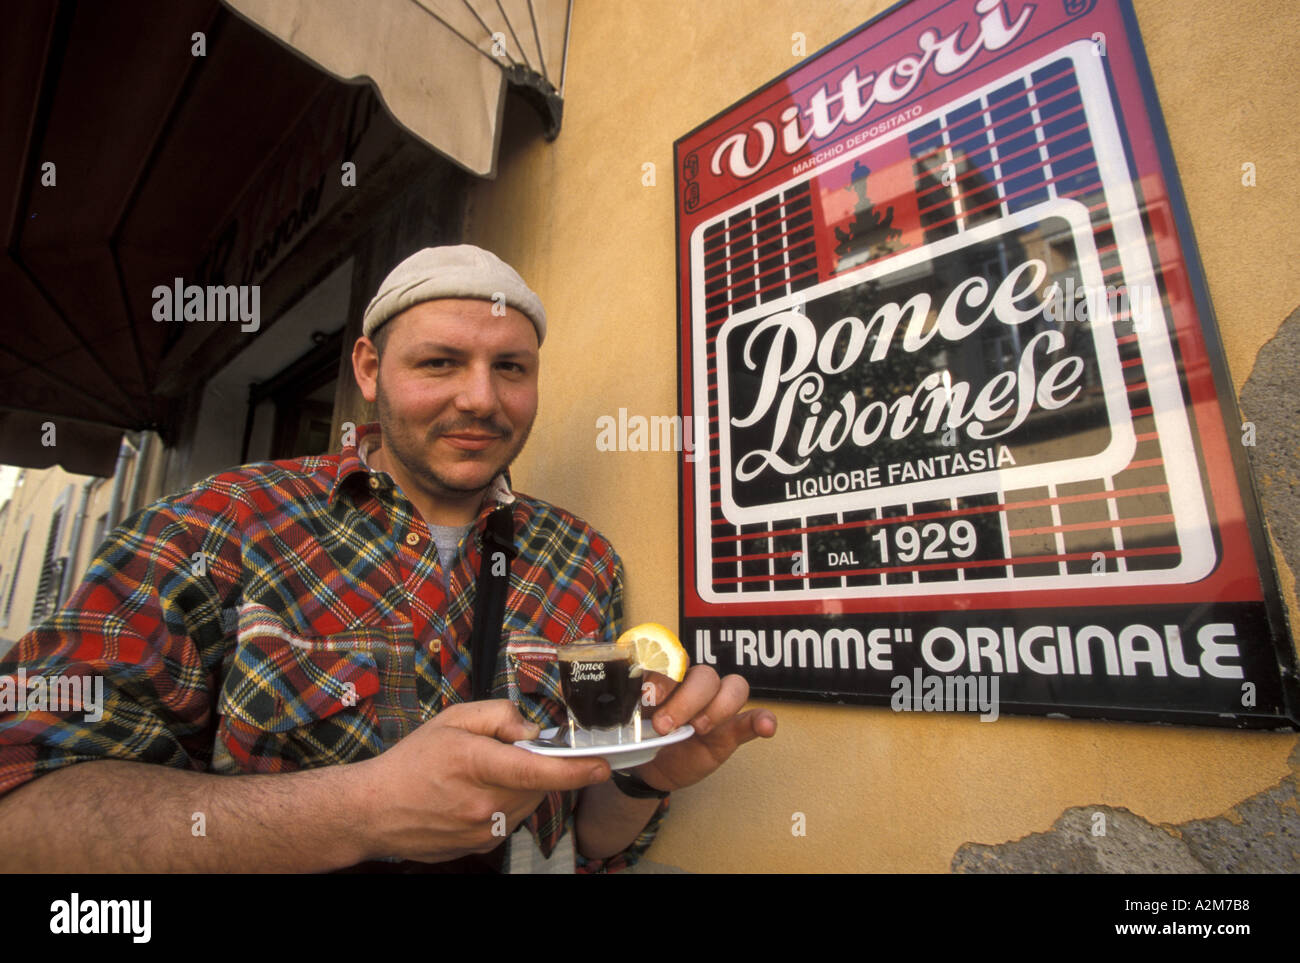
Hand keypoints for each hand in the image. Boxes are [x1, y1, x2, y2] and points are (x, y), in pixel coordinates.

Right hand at [353, 700, 609, 862]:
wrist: (373, 810)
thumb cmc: (411, 761)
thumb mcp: (453, 720)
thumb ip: (499, 716)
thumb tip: (533, 731)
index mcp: (475, 764)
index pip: (536, 770)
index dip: (575, 770)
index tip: (601, 766)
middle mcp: (483, 803)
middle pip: (538, 784)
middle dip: (537, 766)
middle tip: (506, 754)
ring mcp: (482, 830)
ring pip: (528, 803)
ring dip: (523, 787)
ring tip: (485, 775)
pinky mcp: (481, 846)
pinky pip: (512, 820)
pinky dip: (507, 805)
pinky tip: (477, 795)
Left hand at [630, 665, 776, 792]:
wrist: (650, 765)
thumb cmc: (641, 734)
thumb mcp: (630, 720)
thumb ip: (632, 707)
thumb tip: (630, 698)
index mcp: (669, 676)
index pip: (674, 661)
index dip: (666, 676)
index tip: (650, 697)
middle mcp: (695, 685)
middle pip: (705, 675)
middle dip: (686, 700)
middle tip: (665, 727)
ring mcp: (716, 706)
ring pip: (733, 686)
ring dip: (719, 707)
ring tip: (700, 730)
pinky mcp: (731, 730)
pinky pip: (752, 718)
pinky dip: (762, 720)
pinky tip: (766, 726)